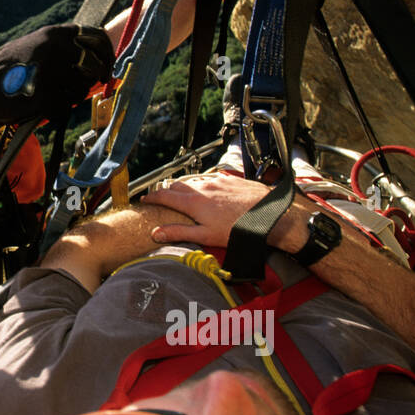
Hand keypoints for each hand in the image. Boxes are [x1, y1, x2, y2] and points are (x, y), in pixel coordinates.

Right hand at [0, 24, 112, 124]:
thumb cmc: (10, 68)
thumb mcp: (36, 45)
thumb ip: (63, 48)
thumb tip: (96, 59)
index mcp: (55, 33)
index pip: (97, 37)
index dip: (107, 54)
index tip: (106, 65)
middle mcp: (55, 48)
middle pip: (94, 66)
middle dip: (94, 79)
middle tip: (88, 85)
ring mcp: (50, 71)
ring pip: (81, 89)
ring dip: (72, 96)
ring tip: (54, 95)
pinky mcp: (43, 95)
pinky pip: (64, 107)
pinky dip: (56, 111)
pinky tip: (42, 106)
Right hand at [139, 172, 302, 249]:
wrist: (269, 215)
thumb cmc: (239, 229)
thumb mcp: (205, 236)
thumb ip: (179, 232)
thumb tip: (156, 233)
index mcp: (193, 202)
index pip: (164, 195)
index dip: (152, 197)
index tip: (145, 199)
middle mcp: (202, 188)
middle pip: (177, 185)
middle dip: (167, 191)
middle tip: (162, 199)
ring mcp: (217, 181)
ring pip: (194, 181)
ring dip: (185, 187)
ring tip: (183, 196)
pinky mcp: (230, 179)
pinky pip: (209, 178)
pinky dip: (201, 184)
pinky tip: (207, 191)